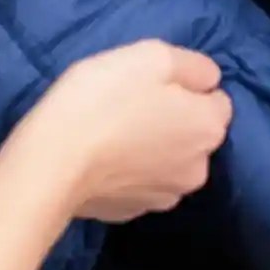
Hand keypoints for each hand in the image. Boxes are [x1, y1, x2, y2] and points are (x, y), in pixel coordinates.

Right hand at [8, 41, 233, 222]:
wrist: (52, 160)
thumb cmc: (104, 98)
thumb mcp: (153, 56)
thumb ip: (193, 66)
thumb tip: (208, 80)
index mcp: (209, 128)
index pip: (217, 100)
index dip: (186, 87)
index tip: (153, 84)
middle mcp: (198, 168)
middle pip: (194, 134)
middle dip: (173, 120)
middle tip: (131, 105)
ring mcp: (165, 197)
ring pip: (168, 161)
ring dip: (152, 148)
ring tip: (113, 132)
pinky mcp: (131, 212)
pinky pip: (138, 182)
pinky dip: (127, 171)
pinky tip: (102, 158)